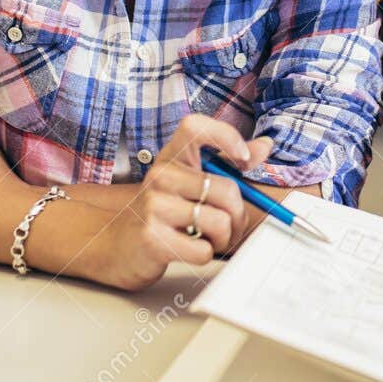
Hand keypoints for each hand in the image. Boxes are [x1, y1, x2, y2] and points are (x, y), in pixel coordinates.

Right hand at [81, 114, 274, 291]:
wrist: (117, 245)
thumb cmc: (161, 211)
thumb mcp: (189, 180)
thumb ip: (227, 162)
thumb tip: (265, 146)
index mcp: (172, 156)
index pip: (196, 126)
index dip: (226, 137)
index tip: (243, 161)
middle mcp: (160, 175)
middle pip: (226, 189)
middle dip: (238, 216)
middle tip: (229, 226)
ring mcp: (154, 206)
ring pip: (219, 222)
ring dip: (223, 239)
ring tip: (208, 239)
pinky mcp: (153, 238)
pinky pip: (203, 250)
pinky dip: (205, 255)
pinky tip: (189, 249)